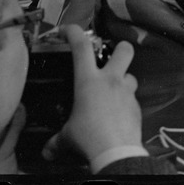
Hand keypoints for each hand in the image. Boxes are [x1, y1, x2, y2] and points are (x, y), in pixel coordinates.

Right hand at [42, 24, 142, 165]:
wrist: (117, 153)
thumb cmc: (88, 138)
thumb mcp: (68, 137)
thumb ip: (57, 141)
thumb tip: (46, 151)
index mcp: (89, 81)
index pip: (81, 46)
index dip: (74, 32)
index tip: (67, 30)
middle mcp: (110, 81)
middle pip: (124, 50)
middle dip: (120, 49)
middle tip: (111, 58)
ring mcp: (127, 92)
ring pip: (131, 75)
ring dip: (124, 81)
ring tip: (114, 93)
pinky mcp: (137, 107)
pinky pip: (133, 98)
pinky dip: (126, 103)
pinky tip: (118, 115)